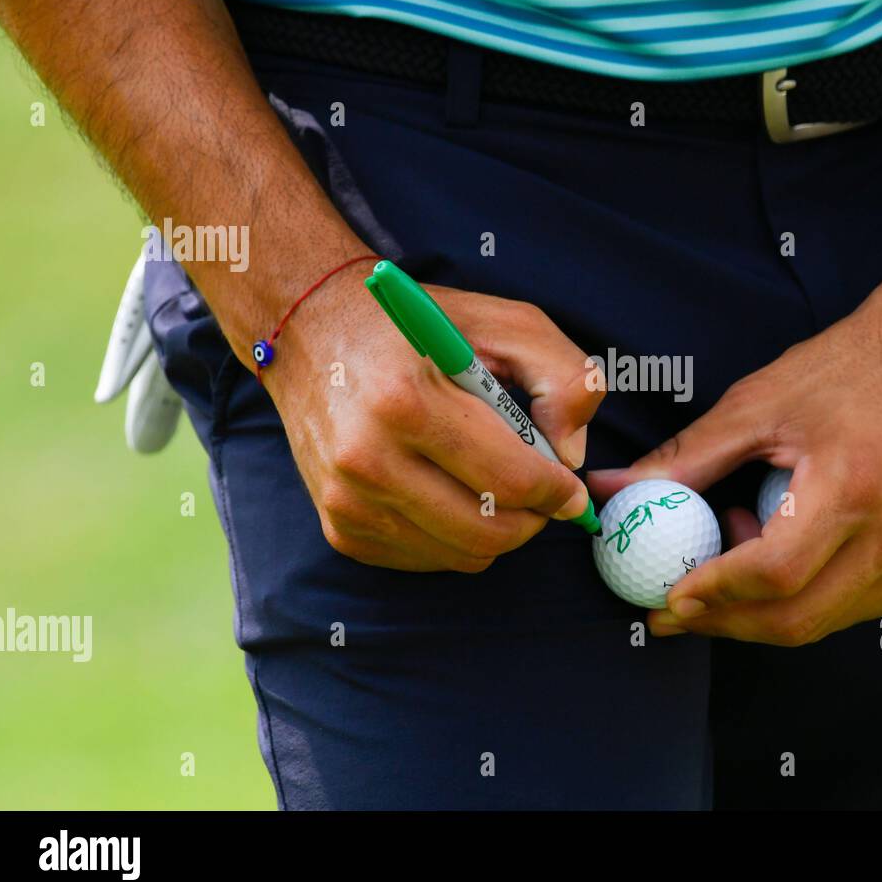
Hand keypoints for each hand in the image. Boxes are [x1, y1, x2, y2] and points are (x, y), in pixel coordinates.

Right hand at [264, 273, 602, 571]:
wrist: (309, 331)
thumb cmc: (416, 325)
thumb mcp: (503, 322)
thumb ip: (562, 376)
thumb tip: (570, 455)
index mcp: (407, 400)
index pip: (510, 479)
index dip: (557, 493)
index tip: (572, 491)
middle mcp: (367, 458)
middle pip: (489, 531)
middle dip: (533, 519)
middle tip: (543, 495)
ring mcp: (347, 500)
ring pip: (463, 555)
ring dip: (498, 530)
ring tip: (498, 487)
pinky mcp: (340, 528)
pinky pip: (428, 559)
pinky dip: (457, 537)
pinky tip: (452, 492)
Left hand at [589, 286, 881, 644]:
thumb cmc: (848, 370)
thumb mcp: (757, 405)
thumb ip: (682, 459)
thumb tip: (609, 491)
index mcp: (853, 485)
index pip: (774, 572)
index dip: (714, 594)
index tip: (665, 598)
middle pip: (797, 617)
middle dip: (724, 621)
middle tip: (674, 608)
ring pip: (823, 621)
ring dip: (763, 606)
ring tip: (734, 542)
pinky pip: (853, 606)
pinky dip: (805, 595)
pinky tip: (781, 545)